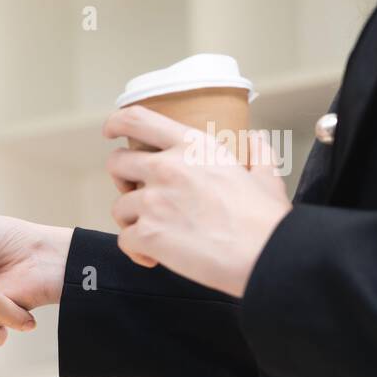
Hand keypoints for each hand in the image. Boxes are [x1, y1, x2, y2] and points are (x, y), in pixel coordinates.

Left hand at [102, 105, 290, 296]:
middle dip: (122, 179)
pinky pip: (124, 240)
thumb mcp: (265, 176)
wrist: (265, 256)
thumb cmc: (266, 220)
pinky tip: (156, 257)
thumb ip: (256, 154)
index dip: (115, 123)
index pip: (136, 119)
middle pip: (117, 163)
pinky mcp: (147, 233)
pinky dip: (137, 251)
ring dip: (133, 221)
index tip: (110, 131)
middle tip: (139, 195)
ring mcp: (153, 200)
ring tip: (159, 233)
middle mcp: (166, 167)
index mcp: (192, 146)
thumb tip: (257, 138)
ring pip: (119, 207)